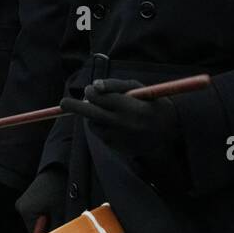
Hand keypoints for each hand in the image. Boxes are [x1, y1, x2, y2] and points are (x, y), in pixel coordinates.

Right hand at [16, 166, 66, 232]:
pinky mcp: (29, 199)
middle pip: (35, 228)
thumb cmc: (59, 188)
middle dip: (47, 228)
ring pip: (36, 220)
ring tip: (57, 213)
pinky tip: (54, 208)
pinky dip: (45, 214)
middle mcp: (21, 207)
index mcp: (26, 211)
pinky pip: (36, 213)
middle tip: (60, 225)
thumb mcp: (60, 211)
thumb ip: (56, 228)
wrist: (59, 168)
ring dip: (47, 221)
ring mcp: (24, 203)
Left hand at [60, 78, 180, 157]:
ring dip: (92, 116)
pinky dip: (101, 127)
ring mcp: (120, 138)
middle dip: (74, 106)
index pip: (100, 98)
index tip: (90, 89)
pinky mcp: (118, 147)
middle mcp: (124, 124)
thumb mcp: (139, 88)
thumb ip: (116, 85)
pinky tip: (115, 124)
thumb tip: (95, 85)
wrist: (170, 131)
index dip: (91, 92)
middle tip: (63, 103)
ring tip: (107, 112)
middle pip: (90, 114)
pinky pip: (101, 135)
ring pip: (94, 125)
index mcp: (130, 107)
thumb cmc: (152, 103)